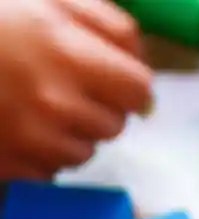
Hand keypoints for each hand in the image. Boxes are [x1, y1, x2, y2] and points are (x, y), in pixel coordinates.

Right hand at [0, 0, 149, 177]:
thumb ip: (106, 24)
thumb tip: (143, 63)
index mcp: (68, 53)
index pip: (138, 90)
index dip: (129, 84)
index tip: (114, 79)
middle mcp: (55, 102)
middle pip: (113, 124)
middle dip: (98, 107)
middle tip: (63, 86)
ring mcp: (30, 139)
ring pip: (83, 152)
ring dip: (70, 133)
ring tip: (34, 104)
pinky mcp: (8, 166)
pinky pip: (47, 171)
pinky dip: (39, 154)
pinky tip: (14, 126)